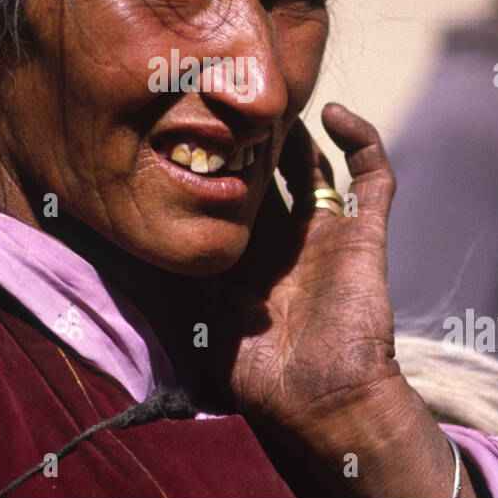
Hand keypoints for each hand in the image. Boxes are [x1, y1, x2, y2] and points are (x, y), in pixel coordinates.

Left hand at [203, 103, 466, 496]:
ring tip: (273, 98)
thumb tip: (124, 241)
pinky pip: (373, 177)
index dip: (213, 164)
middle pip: (266, 175)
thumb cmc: (258, 373)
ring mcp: (327, 235)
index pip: (226, 198)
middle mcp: (283, 243)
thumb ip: (172, 280)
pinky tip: (334, 113)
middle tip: (229, 100)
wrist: (323, 399)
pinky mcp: (365, 233)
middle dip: (249, 139)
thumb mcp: (198, 321)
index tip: (191, 126)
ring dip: (297, 131)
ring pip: (314, 164)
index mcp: (245, 261)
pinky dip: (362, 140)